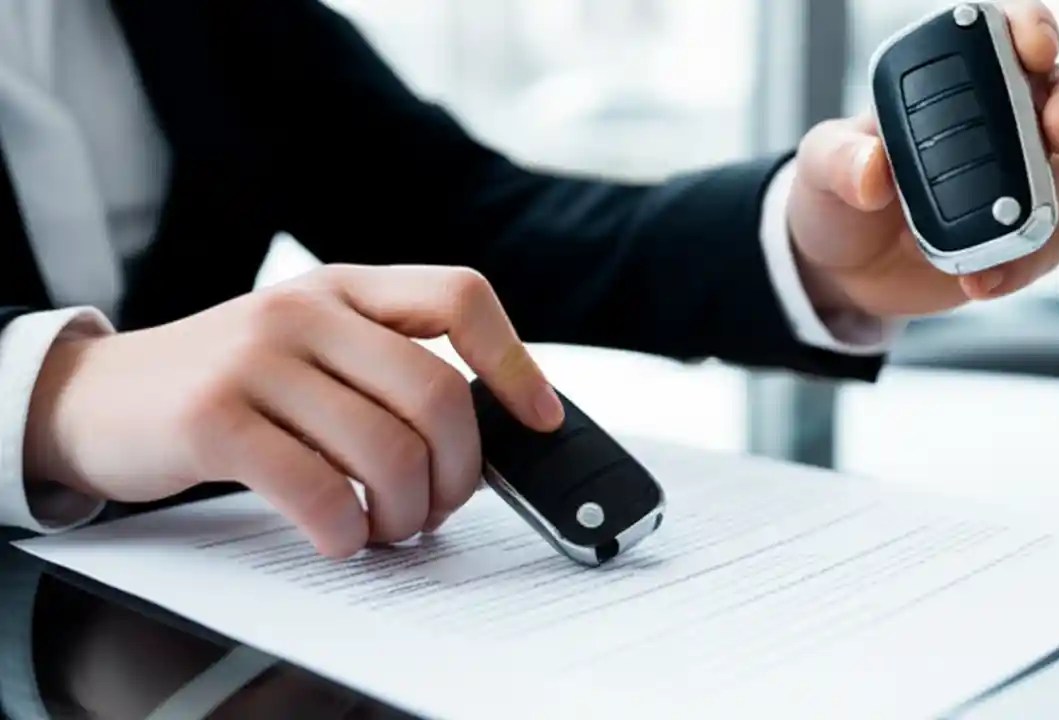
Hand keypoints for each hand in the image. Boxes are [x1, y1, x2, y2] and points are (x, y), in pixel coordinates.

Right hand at [24, 265, 563, 557]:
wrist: (99, 397)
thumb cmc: (230, 385)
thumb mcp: (312, 348)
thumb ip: (385, 370)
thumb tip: (490, 437)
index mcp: (343, 287)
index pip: (459, 296)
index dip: (515, 363)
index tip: (541, 421)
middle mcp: (305, 309)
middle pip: (438, 394)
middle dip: (461, 473)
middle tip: (439, 507)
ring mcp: (255, 359)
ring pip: (387, 449)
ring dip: (406, 513)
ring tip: (388, 528)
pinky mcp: (212, 419)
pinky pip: (318, 490)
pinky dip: (345, 531)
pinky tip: (338, 534)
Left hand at [787, 0, 1058, 317]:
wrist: (840, 268)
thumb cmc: (836, 194)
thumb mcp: (820, 167)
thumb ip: (840, 159)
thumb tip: (874, 171)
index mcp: (953, 85)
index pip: (1006, 36)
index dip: (1031, 29)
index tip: (1032, 49)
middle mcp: (998, 125)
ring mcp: (1014, 181)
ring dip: (1049, 197)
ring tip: (1006, 227)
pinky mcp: (1017, 236)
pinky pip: (1046, 243)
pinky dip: (1024, 261)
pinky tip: (982, 279)